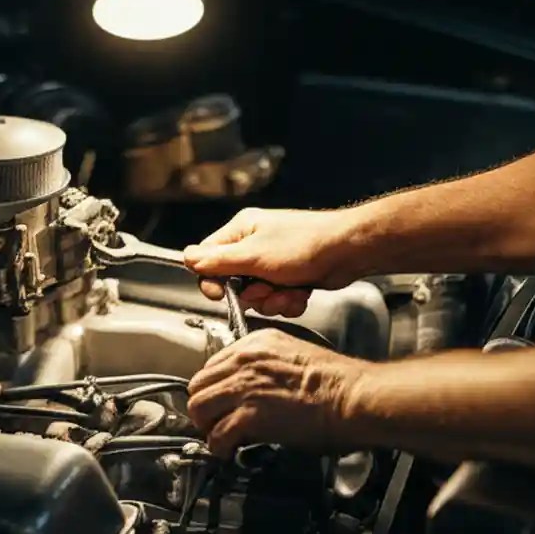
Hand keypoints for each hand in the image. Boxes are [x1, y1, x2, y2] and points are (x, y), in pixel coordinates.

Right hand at [182, 208, 358, 317]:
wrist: (347, 251)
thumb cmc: (306, 244)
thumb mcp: (253, 256)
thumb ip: (217, 261)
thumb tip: (187, 258)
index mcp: (241, 231)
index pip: (207, 258)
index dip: (212, 280)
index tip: (222, 292)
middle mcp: (254, 245)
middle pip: (233, 283)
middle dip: (252, 294)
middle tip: (267, 288)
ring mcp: (273, 262)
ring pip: (257, 295)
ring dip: (273, 300)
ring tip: (288, 291)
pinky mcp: (290, 277)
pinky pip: (277, 299)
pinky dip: (288, 301)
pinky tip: (300, 293)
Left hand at [187, 329, 367, 458]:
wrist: (353, 397)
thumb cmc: (338, 383)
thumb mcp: (295, 356)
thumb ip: (267, 368)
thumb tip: (256, 390)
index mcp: (257, 344)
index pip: (214, 364)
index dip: (215, 386)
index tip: (220, 399)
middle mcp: (245, 361)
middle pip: (199, 384)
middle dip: (205, 405)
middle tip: (213, 420)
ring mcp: (244, 387)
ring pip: (199, 406)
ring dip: (206, 426)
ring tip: (218, 436)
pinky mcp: (248, 415)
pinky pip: (217, 434)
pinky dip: (218, 447)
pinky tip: (227, 451)